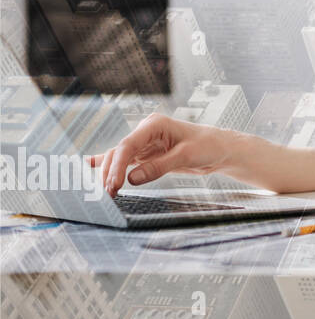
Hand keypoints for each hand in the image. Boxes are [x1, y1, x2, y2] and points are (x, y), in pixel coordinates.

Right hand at [88, 113, 241, 197]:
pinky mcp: (147, 155)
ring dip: (110, 174)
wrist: (220, 149)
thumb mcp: (186, 156)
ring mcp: (145, 144)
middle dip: (110, 172)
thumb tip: (132, 178)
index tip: (114, 183)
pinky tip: (90, 164)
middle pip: (119, 152)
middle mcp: (146, 132)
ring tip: (104, 192)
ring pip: (119, 158)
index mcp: (155, 125)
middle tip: (107, 194)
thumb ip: (159, 167)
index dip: (117, 165)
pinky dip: (109, 165)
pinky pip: (125, 161)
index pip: (128, 145)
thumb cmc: (208, 145)